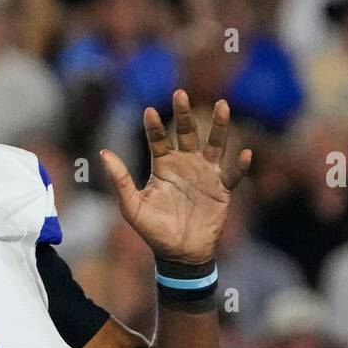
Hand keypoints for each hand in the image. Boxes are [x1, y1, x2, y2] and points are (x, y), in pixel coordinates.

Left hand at [100, 90, 250, 264]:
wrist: (178, 254)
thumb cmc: (153, 231)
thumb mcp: (132, 206)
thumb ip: (120, 179)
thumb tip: (103, 153)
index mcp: (163, 166)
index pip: (157, 140)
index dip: (153, 127)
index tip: (148, 111)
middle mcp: (186, 165)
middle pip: (186, 133)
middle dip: (184, 114)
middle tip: (180, 93)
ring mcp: (206, 175)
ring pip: (214, 145)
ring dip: (219, 126)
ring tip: (222, 105)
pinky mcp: (222, 190)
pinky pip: (233, 175)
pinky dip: (240, 165)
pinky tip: (245, 153)